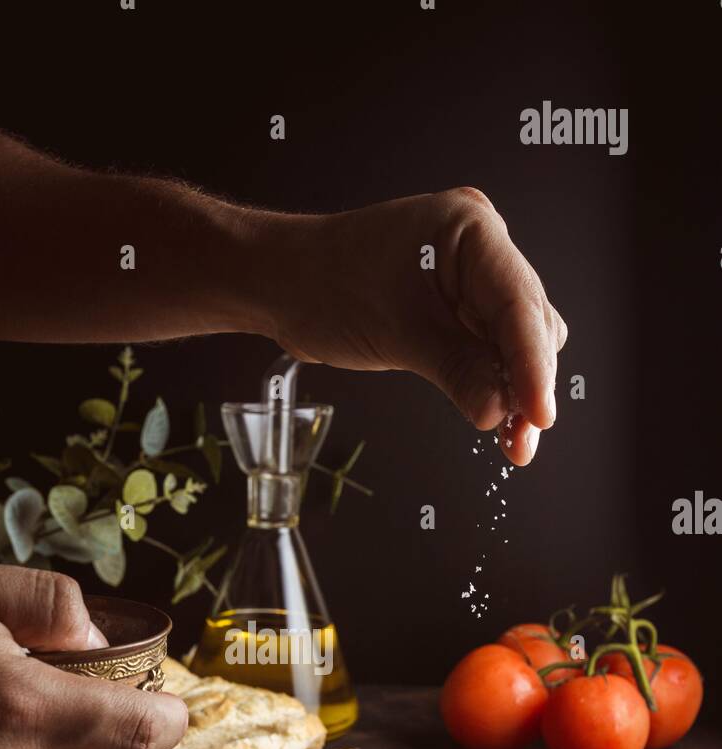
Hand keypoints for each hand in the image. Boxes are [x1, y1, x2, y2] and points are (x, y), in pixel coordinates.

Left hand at [265, 188, 566, 466]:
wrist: (284, 286)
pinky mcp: (459, 309)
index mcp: (471, 230)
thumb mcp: (396, 333)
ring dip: (515, 391)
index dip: (533, 365)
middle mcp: (481, 248)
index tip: (540, 415)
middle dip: (527, 384)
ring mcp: (472, 279)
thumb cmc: (325, 287)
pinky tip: (498, 420)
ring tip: (512, 443)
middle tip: (522, 442)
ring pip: (516, 342)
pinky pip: (491, 350)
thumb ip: (457, 371)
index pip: (519, 303)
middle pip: (528, 324)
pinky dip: (494, 385)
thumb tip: (500, 411)